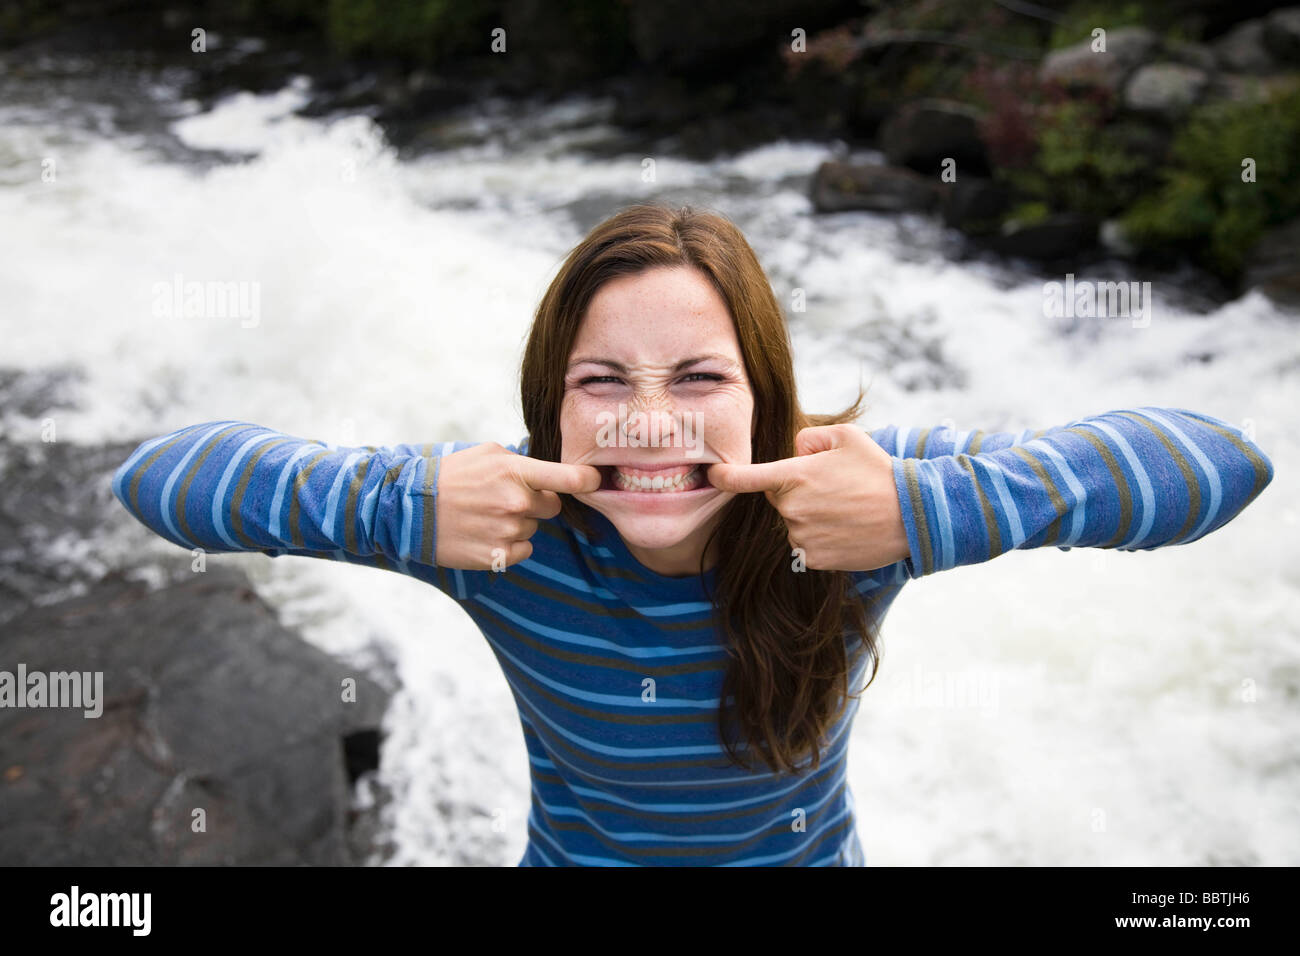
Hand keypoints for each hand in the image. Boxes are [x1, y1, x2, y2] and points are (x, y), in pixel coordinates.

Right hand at [434, 443, 601, 569]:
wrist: (410, 508)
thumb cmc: (451, 476)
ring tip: (486, 515)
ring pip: (533, 530)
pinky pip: (522, 551)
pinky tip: (485, 533)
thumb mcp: (487, 454)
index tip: (596, 481)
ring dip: (518, 524)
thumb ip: (523, 461)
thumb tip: (553, 470)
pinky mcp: (498, 556)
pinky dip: (509, 546)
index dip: (589, 481)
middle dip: (536, 503)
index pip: (570, 479)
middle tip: (506, 498)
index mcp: (515, 471)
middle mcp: (516, 502)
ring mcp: (507, 531)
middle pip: (552, 507)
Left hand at [707, 425, 909, 571]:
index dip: (725, 476)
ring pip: (793, 522)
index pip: (745, 478)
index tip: (712, 474)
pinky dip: (821, 537)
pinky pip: (806, 544)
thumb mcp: (846, 436)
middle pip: (779, 498)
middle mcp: (791, 508)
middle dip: (798, 491)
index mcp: (794, 476)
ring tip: (846, 508)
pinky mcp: (814, 558)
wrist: (912, 514)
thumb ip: (808, 438)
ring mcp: (801, 536)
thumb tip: (793, 454)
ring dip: (810, 515)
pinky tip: (846, 529)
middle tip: (835, 487)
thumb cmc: (878, 471)